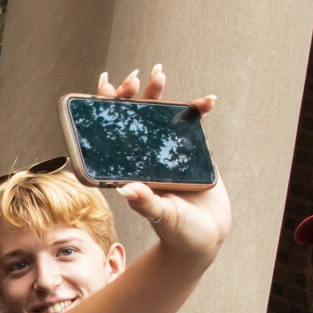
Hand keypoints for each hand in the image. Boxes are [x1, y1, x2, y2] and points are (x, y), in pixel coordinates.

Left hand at [100, 66, 230, 265]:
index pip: (112, 134)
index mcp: (131, 169)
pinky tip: (207, 101)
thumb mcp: (162, 217)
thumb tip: (127, 189)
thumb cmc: (178, 233)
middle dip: (135, 95)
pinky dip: (199, 111)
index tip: (106, 89)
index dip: (107, 111)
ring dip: (160, 95)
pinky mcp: (192, 152)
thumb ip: (146, 203)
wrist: (206, 239)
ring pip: (161, 117)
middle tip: (135, 77)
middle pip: (135, 119)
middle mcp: (145, 158)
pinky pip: (193, 126)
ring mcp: (168, 153)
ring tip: (159, 73)